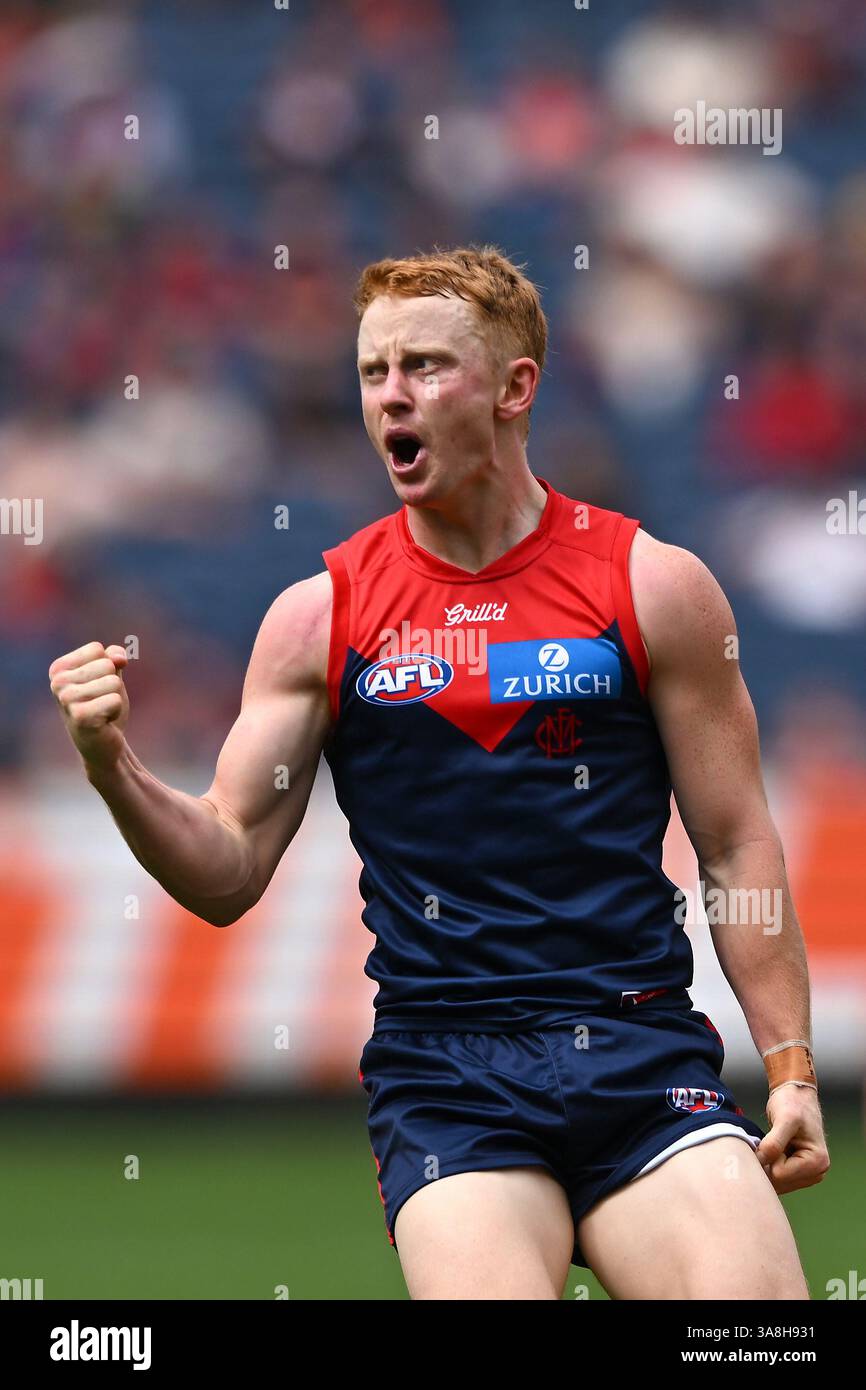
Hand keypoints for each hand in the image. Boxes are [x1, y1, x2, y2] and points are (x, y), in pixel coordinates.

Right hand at [49, 640, 129, 772]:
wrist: (104, 744)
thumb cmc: (104, 706)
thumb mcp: (109, 675)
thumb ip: (114, 657)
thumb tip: (119, 658)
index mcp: (58, 669)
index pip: (96, 649)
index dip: (107, 667)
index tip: (97, 687)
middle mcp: (57, 682)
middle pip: (106, 664)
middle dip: (112, 684)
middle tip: (101, 703)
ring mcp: (66, 700)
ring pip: (113, 682)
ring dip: (114, 699)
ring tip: (102, 712)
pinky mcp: (80, 717)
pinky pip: (115, 700)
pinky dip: (116, 711)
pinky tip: (104, 722)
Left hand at [756, 1084, 829, 1193]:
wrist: (795, 1095)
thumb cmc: (792, 1103)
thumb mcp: (784, 1119)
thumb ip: (774, 1143)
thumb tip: (762, 1162)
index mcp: (817, 1162)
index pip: (779, 1174)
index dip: (768, 1157)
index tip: (771, 1138)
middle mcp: (817, 1172)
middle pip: (778, 1182)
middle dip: (767, 1163)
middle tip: (769, 1140)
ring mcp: (808, 1174)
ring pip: (775, 1182)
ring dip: (767, 1163)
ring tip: (773, 1143)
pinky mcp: (798, 1172)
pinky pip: (776, 1178)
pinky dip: (769, 1165)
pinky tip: (773, 1150)